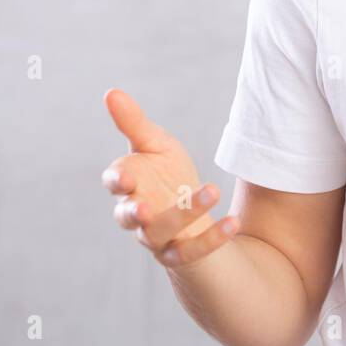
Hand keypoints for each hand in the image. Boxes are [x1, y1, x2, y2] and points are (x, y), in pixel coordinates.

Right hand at [100, 88, 239, 267]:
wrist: (190, 212)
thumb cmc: (165, 174)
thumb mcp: (155, 144)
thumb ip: (133, 123)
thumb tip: (111, 92)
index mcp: (129, 184)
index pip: (116, 182)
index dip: (118, 181)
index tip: (125, 178)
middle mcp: (138, 213)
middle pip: (128, 217)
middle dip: (134, 213)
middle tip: (144, 208)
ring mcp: (157, 237)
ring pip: (162, 232)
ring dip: (185, 214)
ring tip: (213, 190)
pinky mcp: (180, 253)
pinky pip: (194, 250)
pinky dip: (213, 238)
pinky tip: (234, 220)